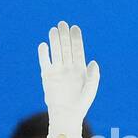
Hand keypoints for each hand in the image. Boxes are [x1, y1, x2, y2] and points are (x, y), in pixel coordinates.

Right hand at [37, 21, 99, 137]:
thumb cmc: (81, 103)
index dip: (77, 39)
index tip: (75, 28)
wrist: (66, 114)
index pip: (78, 50)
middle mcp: (69, 67)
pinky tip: (43, 45)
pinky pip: (44, 61)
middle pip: (66, 48)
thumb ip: (93, 76)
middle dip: (65, 36)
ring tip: (53, 29)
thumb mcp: (90, 90)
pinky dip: (44, 53)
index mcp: (81, 69)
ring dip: (54, 41)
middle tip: (62, 23)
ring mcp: (57, 70)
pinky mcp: (47, 75)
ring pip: (56, 52)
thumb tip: (94, 61)